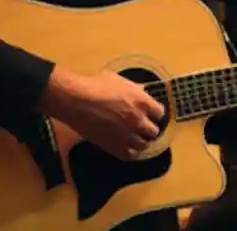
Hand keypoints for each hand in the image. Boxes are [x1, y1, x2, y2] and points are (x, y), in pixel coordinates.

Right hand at [36, 67, 164, 159]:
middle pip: (154, 131)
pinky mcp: (115, 147)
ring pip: (144, 145)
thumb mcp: (118, 80)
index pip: (160, 112)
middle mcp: (138, 121)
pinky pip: (129, 155)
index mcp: (142, 102)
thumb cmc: (95, 86)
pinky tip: (125, 146)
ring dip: (140, 141)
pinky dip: (129, 152)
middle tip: (142, 126)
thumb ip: (133, 89)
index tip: (150, 113)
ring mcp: (127, 136)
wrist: (76, 101)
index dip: (155, 113)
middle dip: (149, 128)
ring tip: (134, 138)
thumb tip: (141, 91)